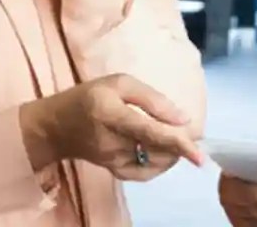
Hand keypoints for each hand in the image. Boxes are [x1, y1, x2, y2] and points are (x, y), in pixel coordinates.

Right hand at [21, 73, 203, 181]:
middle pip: (155, 150)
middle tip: (188, 129)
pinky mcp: (114, 171)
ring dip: (172, 152)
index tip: (200, 154)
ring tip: (174, 135)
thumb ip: (152, 99)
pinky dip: (160, 164)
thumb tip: (182, 118)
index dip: (177, 143)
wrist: (57, 126)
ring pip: (153, 162)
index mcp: (112, 115)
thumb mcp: (119, 83)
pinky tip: (163, 151)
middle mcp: (112, 142)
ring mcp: (113, 161)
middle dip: (180, 144)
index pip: (150, 132)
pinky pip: (145, 173)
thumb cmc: (90, 96)